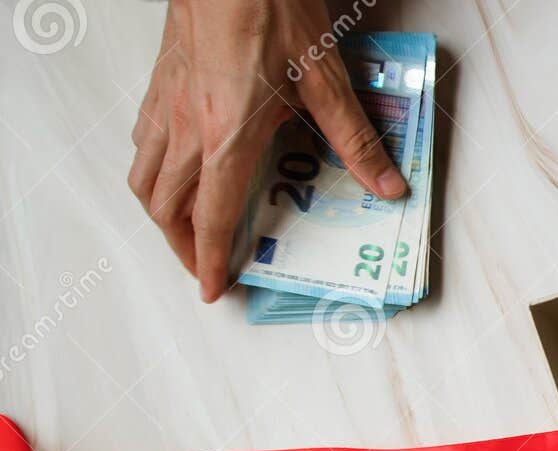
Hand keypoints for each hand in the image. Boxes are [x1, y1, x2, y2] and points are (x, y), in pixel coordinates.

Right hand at [127, 0, 406, 302]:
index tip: (213, 289)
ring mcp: (167, 102)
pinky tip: (174, 166)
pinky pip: (144, 139)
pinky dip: (153, 167)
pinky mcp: (161, 80)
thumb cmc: (269, 8)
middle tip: (205, 265)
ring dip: (161, 211)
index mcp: (227, 137)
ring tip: (184, 228)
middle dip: (182, 245)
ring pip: (144, 174)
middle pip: (166, 205)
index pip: (212, 218)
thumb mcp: (326, 79)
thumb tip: (386, 185)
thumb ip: (354, 139)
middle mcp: (187, 126)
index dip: (211, 260)